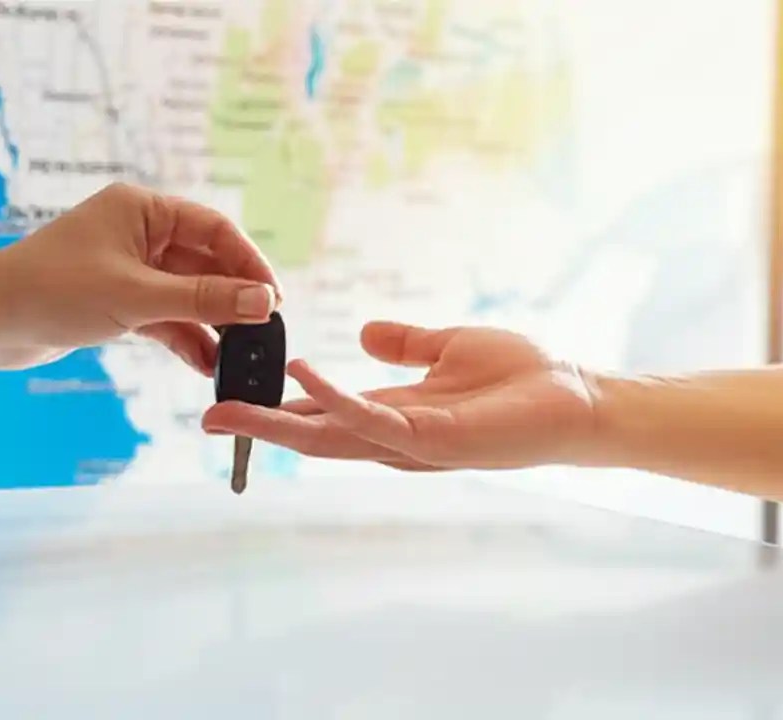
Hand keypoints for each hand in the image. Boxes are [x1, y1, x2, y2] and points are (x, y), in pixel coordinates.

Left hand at [0, 182, 280, 372]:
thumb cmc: (53, 292)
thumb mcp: (138, 297)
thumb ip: (205, 300)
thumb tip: (265, 302)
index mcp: (142, 209)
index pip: (215, 228)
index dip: (250, 263)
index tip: (274, 299)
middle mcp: (138, 232)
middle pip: (205, 262)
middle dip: (234, 298)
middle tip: (263, 331)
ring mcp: (128, 268)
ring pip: (187, 294)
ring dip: (212, 324)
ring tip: (238, 356)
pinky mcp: (117, 300)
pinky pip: (166, 316)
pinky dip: (185, 338)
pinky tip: (206, 365)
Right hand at [202, 322, 598, 470]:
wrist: (575, 397)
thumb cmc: (523, 376)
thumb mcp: (449, 348)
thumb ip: (405, 346)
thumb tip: (364, 333)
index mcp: (395, 413)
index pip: (325, 415)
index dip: (280, 409)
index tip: (234, 397)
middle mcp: (395, 436)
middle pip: (315, 435)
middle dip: (261, 427)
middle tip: (207, 419)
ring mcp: (411, 443)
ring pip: (329, 437)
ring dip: (277, 423)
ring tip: (226, 409)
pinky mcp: (434, 439)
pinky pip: (372, 420)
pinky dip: (334, 400)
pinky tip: (303, 377)